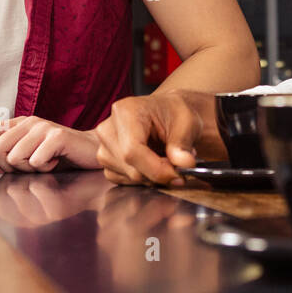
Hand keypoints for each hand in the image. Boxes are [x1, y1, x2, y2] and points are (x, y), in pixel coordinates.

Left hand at [0, 115, 101, 171]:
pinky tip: (56, 161)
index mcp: (20, 124)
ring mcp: (44, 127)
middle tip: (28, 166)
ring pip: (16, 158)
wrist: (92, 151)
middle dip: (9, 166)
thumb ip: (10, 154)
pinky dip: (45, 168)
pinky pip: (36, 161)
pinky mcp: (58, 136)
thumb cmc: (59, 155)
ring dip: (29, 169)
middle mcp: (30, 122)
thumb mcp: (30, 152)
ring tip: (45, 163)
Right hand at [93, 90, 222, 185]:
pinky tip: (152, 164)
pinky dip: (142, 178)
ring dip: (152, 176)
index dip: (156, 169)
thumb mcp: (187, 123)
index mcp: (125, 111)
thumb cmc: (174, 113)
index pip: (132, 151)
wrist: (165, 113)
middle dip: (159, 173)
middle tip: (178, 166)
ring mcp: (104, 146)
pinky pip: (124, 181)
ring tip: (166, 158)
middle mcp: (108, 129)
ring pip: (129, 177)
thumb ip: (183, 145)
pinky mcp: (106, 160)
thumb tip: (185, 164)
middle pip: (131, 168)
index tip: (178, 175)